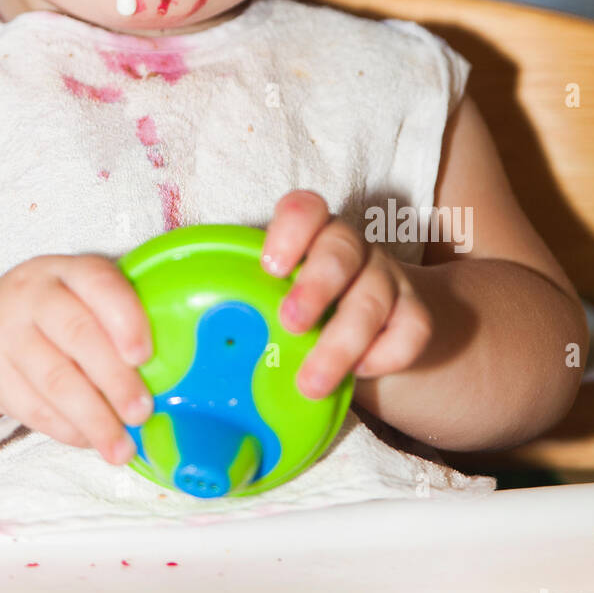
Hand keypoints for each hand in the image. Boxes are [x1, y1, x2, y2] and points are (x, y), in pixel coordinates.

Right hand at [0, 254, 155, 465]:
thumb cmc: (56, 311)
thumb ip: (118, 314)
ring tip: (121, 447)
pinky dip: (66, 430)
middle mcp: (32, 295)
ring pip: (54, 379)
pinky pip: (33, 408)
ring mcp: (7, 335)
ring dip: (93, 418)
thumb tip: (177, 363)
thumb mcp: (79, 294)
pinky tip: (90, 441)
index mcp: (66, 270)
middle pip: (77, 334)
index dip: (124, 317)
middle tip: (143, 411)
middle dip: (114, 379)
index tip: (144, 356)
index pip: (97, 282)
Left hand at [260, 190, 433, 398]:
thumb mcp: (273, 293)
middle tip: (289, 324)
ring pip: (374, 298)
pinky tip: (359, 374)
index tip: (270, 268)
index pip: (305, 209)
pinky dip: (387, 356)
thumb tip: (178, 322)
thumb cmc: (303, 309)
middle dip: (315, 288)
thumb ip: (241, 296)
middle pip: (342, 251)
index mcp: (311, 233)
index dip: (290, 231)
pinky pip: (412, 330)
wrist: (372, 330)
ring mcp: (388, 278)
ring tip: (310, 384)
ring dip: (341, 343)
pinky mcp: (415, 313)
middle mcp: (353, 248)